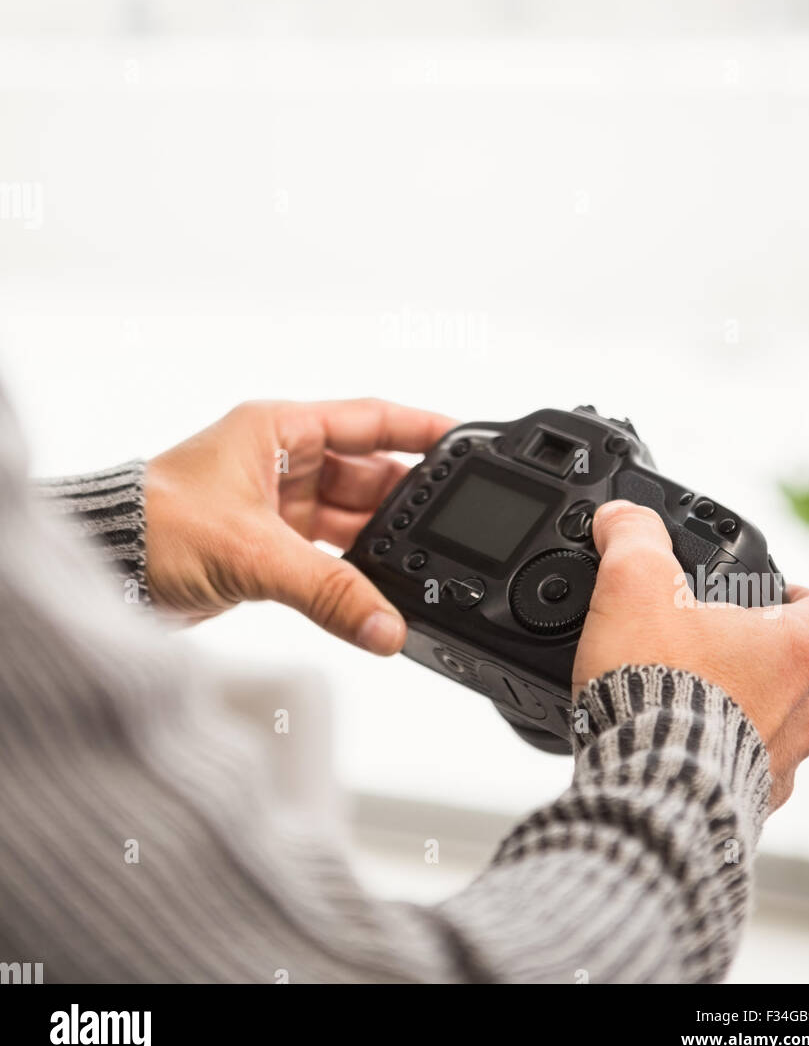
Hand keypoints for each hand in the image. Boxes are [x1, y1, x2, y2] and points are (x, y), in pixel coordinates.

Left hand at [145, 398, 454, 652]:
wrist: (103, 570)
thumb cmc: (154, 527)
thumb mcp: (253, 554)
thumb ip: (328, 592)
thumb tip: (387, 626)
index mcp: (278, 431)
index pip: (369, 419)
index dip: (421, 429)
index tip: (466, 441)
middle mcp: (279, 460)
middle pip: (365, 472)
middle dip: (406, 499)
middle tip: (454, 523)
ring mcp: (274, 504)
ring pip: (347, 516)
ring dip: (379, 542)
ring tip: (423, 564)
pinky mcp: (265, 546)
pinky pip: (326, 554)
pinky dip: (351, 572)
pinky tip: (380, 590)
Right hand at [574, 500, 808, 809]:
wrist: (643, 788)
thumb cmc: (654, 691)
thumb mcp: (634, 583)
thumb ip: (633, 537)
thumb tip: (622, 517)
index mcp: (790, 652)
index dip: (808, 598)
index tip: (782, 593)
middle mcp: (799, 713)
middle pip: (792, 674)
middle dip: (748, 658)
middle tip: (699, 646)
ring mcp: (775, 767)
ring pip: (768, 728)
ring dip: (732, 712)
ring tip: (677, 702)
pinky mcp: (743, 808)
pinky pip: (736, 776)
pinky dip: (709, 759)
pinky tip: (666, 747)